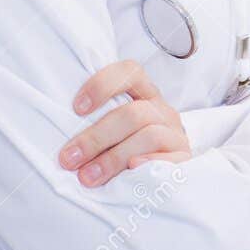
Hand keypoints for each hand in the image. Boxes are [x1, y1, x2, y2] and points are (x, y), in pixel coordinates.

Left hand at [58, 59, 191, 186]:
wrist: (166, 175)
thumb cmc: (125, 147)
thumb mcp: (112, 129)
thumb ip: (94, 122)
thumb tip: (66, 142)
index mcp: (144, 93)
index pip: (130, 72)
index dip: (102, 85)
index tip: (76, 109)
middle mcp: (162, 110)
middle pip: (133, 113)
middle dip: (96, 137)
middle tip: (69, 159)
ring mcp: (175, 134)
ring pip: (149, 135)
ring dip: (113, 157)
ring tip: (88, 177)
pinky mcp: (184, 159)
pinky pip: (169, 160)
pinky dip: (148, 164)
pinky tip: (130, 172)